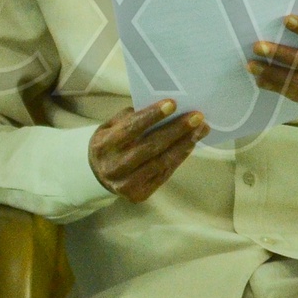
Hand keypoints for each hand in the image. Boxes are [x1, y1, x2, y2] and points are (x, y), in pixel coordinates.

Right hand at [89, 100, 208, 202]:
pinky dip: (179, 157)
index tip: (173, 103)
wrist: (97, 176)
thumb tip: (163, 108)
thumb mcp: (110, 127)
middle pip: (150, 146)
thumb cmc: (109, 144)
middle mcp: (114, 166)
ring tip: (200, 129)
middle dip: (176, 130)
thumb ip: (130, 118)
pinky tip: (190, 144)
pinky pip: (164, 174)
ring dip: (184, 144)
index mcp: (104, 145)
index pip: (131, 128)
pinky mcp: (139, 194)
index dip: (152, 116)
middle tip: (197, 116)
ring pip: (161, 162)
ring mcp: (126, 183)